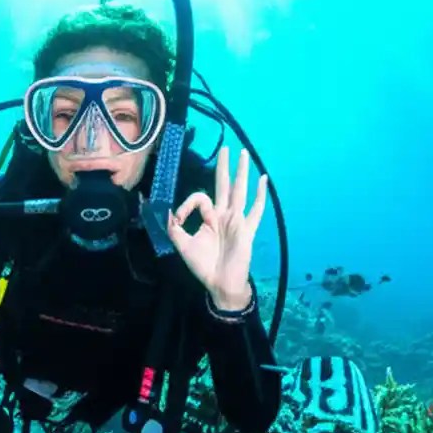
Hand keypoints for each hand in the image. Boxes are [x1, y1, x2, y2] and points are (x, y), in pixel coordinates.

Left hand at [167, 147, 267, 309]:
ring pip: (239, 191)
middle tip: (226, 148)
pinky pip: (256, 210)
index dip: (187, 204)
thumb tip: (169, 211)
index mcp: (209, 218)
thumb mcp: (182, 245)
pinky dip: (260, 195)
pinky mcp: (246, 229)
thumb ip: (174, 229)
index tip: (180, 218)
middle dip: (224, 166)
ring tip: (244, 153)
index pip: (200, 198)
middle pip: (224, 185)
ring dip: (242, 172)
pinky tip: (263, 179)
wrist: (220, 284)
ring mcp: (237, 220)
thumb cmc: (203, 266)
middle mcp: (224, 215)